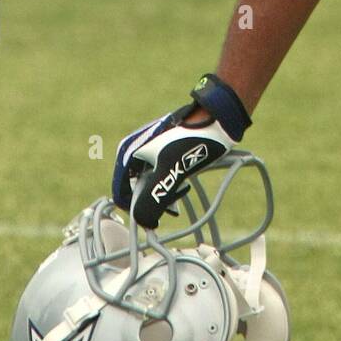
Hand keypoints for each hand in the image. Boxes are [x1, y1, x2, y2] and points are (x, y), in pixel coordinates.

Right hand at [111, 74, 250, 227]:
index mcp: (128, 153)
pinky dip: (169, 186)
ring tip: (179, 193)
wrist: (219, 118)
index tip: (153, 222)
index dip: (136, 211)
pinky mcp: (165, 153)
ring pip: (149, 185)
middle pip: (135, 190)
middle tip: (170, 208)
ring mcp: (150, 152)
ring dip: (162, 195)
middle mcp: (135, 152)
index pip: (121, 194)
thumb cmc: (195, 139)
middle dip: (151, 202)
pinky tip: (184, 186)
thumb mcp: (172, 170)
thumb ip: (153, 196)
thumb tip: (143, 222)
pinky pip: (160, 177)